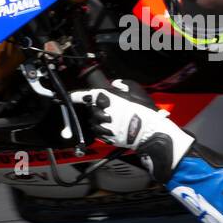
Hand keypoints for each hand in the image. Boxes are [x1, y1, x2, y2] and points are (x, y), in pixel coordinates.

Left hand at [71, 80, 193, 180]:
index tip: (72, 95)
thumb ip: (123, 84)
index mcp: (109, 100)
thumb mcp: (136, 91)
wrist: (149, 133)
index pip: (88, 95)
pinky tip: (111, 126)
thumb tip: (115, 84)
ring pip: (93, 121)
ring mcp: (104, 127)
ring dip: (97, 118)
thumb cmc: (144, 112)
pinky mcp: (107, 138)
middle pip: (91, 109)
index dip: (78, 95)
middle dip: (96, 107)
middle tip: (108, 107)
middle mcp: (103, 113)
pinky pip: (98, 132)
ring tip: (110, 118)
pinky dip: (101, 128)